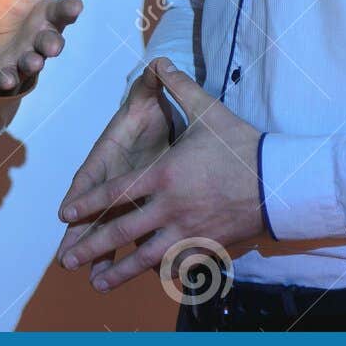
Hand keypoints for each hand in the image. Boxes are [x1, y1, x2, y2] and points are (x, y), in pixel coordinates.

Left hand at [0, 0, 81, 94]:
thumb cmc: (9, 13)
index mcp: (46, 15)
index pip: (62, 11)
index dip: (70, 8)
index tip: (76, 5)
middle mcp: (41, 37)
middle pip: (53, 41)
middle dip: (54, 44)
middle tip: (54, 46)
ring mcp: (26, 57)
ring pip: (35, 61)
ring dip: (34, 62)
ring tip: (34, 62)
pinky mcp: (8, 71)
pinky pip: (11, 77)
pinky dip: (9, 78)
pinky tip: (6, 77)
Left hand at [57, 57, 263, 291]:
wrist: (280, 181)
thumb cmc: (241, 144)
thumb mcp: (208, 111)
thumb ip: (179, 88)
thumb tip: (161, 61)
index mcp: (164, 176)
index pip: (115, 193)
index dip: (88, 205)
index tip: (65, 215)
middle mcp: (170, 207)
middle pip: (123, 231)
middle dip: (92, 247)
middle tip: (68, 261)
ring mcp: (189, 231)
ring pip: (146, 257)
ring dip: (120, 271)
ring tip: (98, 284)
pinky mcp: (208, 245)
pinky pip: (179, 264)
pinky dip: (162, 272)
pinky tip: (151, 277)